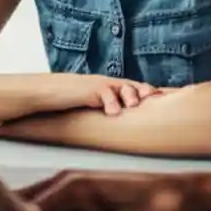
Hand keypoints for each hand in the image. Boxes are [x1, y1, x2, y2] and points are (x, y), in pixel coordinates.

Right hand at [45, 73, 161, 114]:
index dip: (149, 93)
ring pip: (123, 86)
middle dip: (145, 92)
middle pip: (133, 85)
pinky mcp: (89, 89)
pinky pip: (104, 93)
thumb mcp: (92, 105)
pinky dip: (111, 102)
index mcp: (111, 88)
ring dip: (131, 95)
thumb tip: (121, 126)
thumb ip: (108, 111)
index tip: (162, 100)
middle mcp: (108, 84)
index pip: (135, 88)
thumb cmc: (69, 102)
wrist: (48, 93)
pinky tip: (112, 112)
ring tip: (134, 104)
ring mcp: (99, 85)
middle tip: (154, 99)